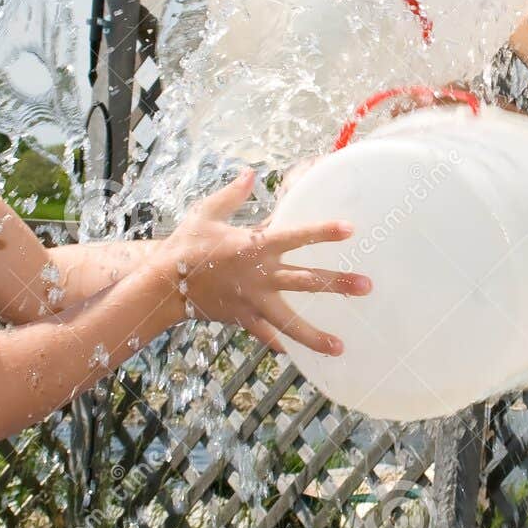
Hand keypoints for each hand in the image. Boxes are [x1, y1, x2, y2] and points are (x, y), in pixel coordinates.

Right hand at [161, 169, 368, 354]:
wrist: (162, 285)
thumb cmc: (185, 245)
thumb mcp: (206, 213)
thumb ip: (232, 195)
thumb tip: (249, 173)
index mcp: (254, 246)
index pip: (296, 236)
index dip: (323, 232)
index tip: (350, 229)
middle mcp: (259, 276)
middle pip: (306, 281)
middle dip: (338, 284)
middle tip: (366, 286)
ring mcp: (252, 302)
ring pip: (290, 321)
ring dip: (316, 335)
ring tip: (340, 347)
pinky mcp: (242, 319)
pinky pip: (266, 336)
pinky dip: (282, 344)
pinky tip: (298, 355)